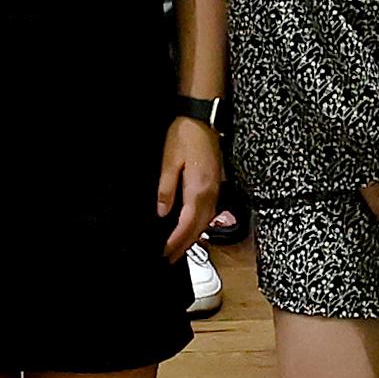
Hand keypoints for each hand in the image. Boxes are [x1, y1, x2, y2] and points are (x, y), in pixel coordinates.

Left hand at [159, 115, 224, 254]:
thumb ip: (166, 190)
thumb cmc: (185, 136)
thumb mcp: (169, 162)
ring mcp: (216, 189)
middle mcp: (210, 193)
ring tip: (181, 249)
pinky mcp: (216, 183)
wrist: (203, 118)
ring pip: (206, 222)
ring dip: (194, 237)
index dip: (176, 241)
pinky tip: (194, 227)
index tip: (165, 253)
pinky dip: (201, 225)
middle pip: (199, 227)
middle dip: (185, 245)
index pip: (187, 224)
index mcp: (198, 189)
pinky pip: (210, 212)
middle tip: (171, 259)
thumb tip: (162, 212)